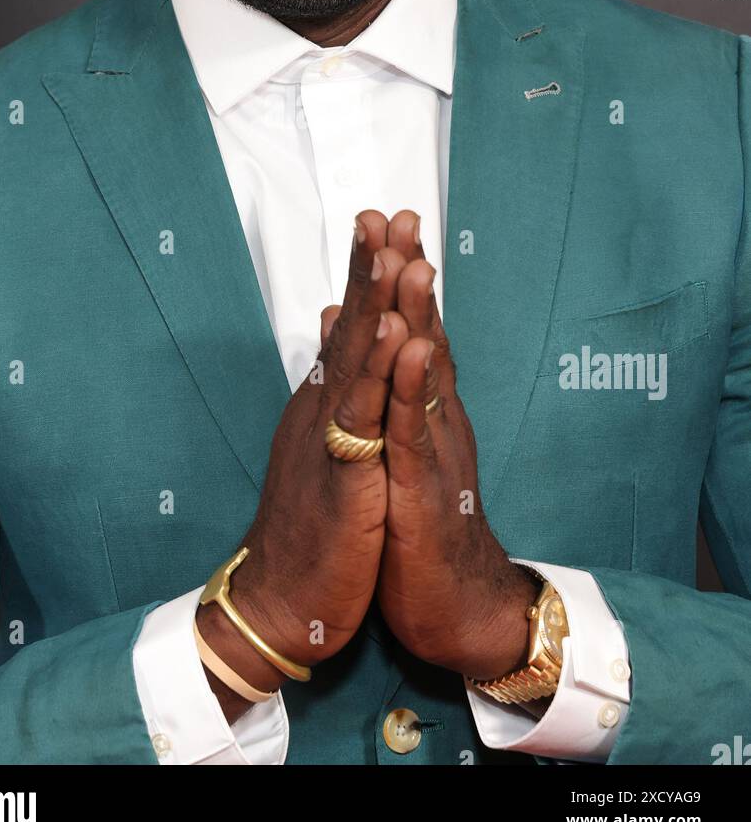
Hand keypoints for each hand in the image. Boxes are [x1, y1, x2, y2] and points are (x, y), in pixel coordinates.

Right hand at [198, 210, 408, 712]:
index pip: (350, 325)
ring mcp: (330, 437)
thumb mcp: (321, 445)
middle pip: (349, 325)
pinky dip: (382, 372)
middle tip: (387, 212)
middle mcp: (323, 408)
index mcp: (325, 401)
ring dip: (375, 301)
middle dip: (370, 267)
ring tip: (392, 249)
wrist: (282, 597)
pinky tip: (398, 335)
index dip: (367, 273)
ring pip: (356, 358)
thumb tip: (328, 326)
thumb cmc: (308, 523)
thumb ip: (328, 383)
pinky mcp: (343, 474)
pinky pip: (364, 416)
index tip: (384, 221)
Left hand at [377, 210, 538, 677]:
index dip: (398, 276)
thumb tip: (365, 337)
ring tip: (411, 259)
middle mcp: (433, 419)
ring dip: (416, 314)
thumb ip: (390, 397)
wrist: (456, 607)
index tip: (386, 220)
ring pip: (422, 372)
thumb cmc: (421, 527)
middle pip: (421, 333)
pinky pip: (413, 430)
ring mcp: (431, 450)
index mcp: (421, 410)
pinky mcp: (421, 489)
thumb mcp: (401, 454)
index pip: (409, 329)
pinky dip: (410, 386)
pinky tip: (409, 347)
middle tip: (401, 214)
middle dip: (409, 274)